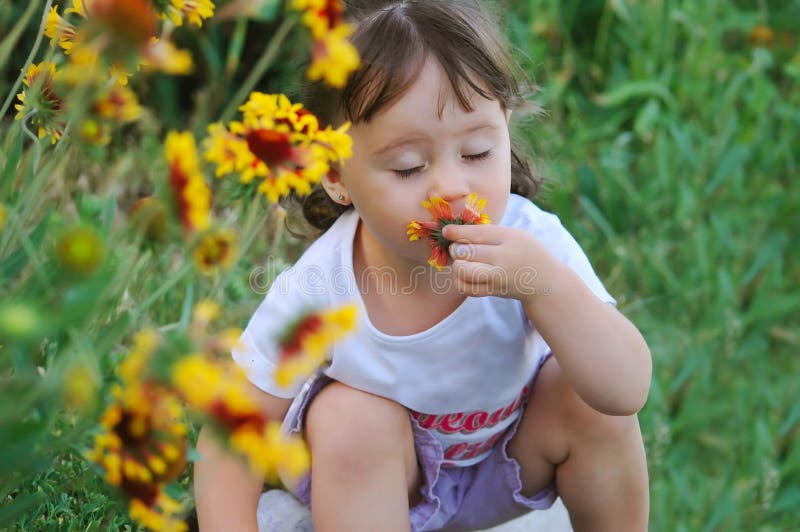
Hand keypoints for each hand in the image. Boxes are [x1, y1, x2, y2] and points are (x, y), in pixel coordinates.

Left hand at [442, 223, 558, 302]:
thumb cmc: (525, 252)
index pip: (477, 234)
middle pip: (467, 252)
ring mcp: (498, 277)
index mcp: (509, 238)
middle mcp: (504, 258)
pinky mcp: (493, 291)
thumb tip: (456, 233)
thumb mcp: (515, 235)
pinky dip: (460, 280)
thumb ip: (489, 233)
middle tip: (458, 249)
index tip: (446, 231)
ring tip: (462, 263)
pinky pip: (467, 288)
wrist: (545, 281)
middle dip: (455, 249)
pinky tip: (465, 275)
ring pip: (464, 271)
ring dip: (457, 266)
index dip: (457, 232)